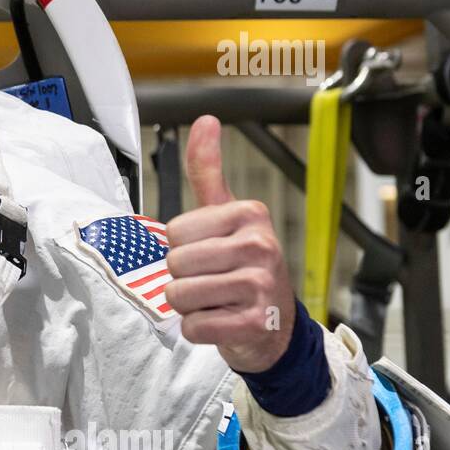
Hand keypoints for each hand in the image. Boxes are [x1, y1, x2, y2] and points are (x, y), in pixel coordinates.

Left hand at [163, 115, 296, 372]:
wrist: (276, 326)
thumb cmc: (243, 267)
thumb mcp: (227, 216)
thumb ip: (209, 172)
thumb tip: (205, 119)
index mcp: (250, 215)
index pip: (174, 233)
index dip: (181, 249)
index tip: (208, 255)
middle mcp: (260, 246)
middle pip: (174, 263)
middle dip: (183, 279)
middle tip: (212, 283)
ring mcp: (260, 286)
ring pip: (179, 296)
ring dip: (189, 306)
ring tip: (216, 302)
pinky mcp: (254, 324)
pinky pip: (193, 327)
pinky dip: (199, 330)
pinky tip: (224, 322)